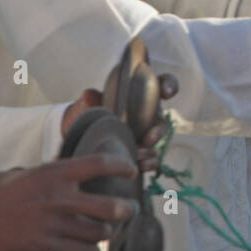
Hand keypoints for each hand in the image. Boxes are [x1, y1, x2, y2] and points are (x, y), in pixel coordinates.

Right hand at [0, 154, 140, 250]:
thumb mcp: (23, 173)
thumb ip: (50, 174)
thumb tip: (70, 172)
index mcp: (53, 173)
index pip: (98, 164)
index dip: (121, 166)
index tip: (131, 170)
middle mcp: (57, 197)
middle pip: (108, 206)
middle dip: (125, 210)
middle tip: (130, 210)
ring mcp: (51, 223)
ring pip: (96, 232)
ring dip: (106, 234)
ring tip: (106, 232)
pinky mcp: (42, 245)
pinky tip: (89, 250)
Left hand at [62, 74, 177, 173]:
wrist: (82, 136)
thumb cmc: (91, 113)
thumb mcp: (89, 104)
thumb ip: (91, 99)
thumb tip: (89, 95)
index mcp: (140, 95)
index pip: (161, 84)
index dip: (168, 86)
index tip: (166, 93)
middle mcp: (148, 114)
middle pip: (161, 119)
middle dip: (159, 129)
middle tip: (150, 137)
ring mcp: (146, 134)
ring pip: (158, 143)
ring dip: (152, 150)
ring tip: (139, 155)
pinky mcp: (143, 153)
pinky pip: (153, 159)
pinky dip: (149, 163)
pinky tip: (140, 166)